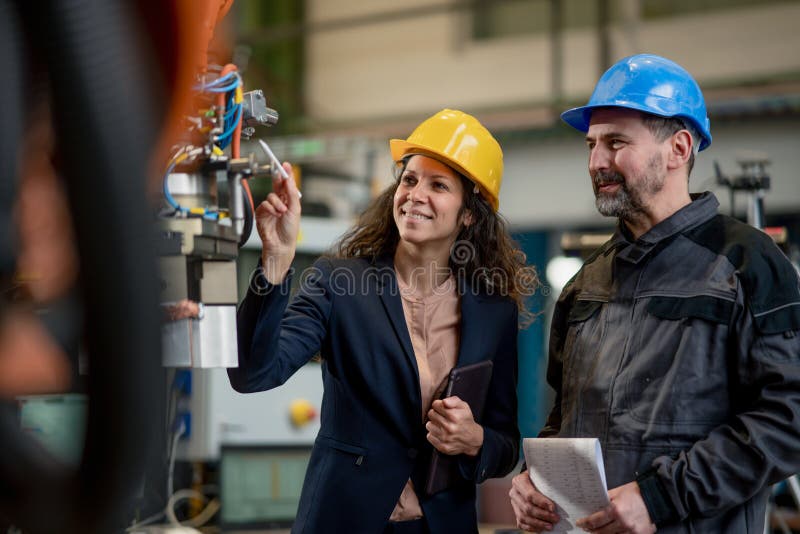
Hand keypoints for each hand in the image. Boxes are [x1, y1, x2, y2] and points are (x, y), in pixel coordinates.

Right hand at [255, 162, 300, 283]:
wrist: (280, 244)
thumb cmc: (290, 231)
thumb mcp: (295, 210)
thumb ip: (291, 193)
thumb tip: (289, 179)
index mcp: (289, 200)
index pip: (287, 184)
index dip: (286, 174)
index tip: (285, 165)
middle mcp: (280, 202)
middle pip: (277, 185)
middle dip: (278, 178)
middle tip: (278, 171)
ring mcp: (270, 207)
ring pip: (271, 195)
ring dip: (277, 203)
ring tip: (282, 212)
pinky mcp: (261, 213)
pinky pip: (264, 204)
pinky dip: (270, 208)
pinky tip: (274, 215)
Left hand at [425, 396, 482, 455]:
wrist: (473, 439)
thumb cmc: (466, 421)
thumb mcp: (464, 407)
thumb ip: (453, 400)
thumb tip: (444, 401)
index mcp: (454, 416)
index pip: (435, 405)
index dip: (438, 405)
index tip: (442, 408)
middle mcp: (449, 427)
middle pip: (431, 414)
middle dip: (436, 414)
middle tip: (443, 417)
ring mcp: (445, 438)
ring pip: (429, 425)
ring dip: (434, 424)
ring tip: (442, 425)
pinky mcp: (442, 447)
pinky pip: (429, 436)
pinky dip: (434, 434)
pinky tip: (441, 433)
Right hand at [509, 470, 559, 531]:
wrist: (529, 480)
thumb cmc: (538, 478)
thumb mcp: (540, 476)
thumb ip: (547, 482)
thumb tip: (563, 492)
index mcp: (519, 481)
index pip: (530, 494)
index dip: (541, 502)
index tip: (553, 508)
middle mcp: (514, 493)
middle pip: (527, 507)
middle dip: (543, 515)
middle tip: (555, 518)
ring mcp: (514, 504)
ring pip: (523, 517)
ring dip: (538, 523)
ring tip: (550, 526)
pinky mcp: (516, 512)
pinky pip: (521, 523)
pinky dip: (531, 528)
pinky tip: (541, 529)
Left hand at [576, 481, 655, 532]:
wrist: (656, 496)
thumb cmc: (636, 492)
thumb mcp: (617, 492)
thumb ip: (605, 499)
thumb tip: (594, 504)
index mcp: (615, 510)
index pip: (595, 520)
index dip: (585, 523)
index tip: (580, 523)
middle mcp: (623, 522)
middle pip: (602, 531)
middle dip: (592, 530)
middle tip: (586, 529)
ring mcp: (632, 531)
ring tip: (598, 532)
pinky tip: (613, 533)